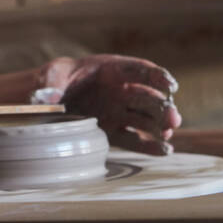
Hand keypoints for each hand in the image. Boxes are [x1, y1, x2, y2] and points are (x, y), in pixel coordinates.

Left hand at [35, 55, 180, 154]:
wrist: (49, 99)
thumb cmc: (55, 79)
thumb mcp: (51, 75)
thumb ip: (51, 84)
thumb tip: (49, 100)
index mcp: (113, 70)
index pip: (141, 71)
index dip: (158, 76)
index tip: (170, 85)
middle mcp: (122, 91)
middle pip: (149, 98)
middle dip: (163, 108)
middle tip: (173, 120)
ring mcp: (119, 111)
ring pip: (146, 119)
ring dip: (159, 126)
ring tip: (167, 136)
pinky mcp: (113, 130)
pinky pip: (135, 138)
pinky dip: (149, 145)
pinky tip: (164, 151)